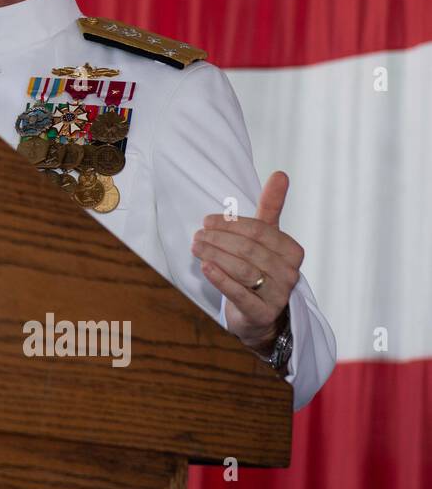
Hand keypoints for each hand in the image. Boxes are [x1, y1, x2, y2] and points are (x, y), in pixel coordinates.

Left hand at [190, 171, 302, 356]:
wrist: (258, 314)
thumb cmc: (260, 268)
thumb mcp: (266, 238)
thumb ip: (271, 207)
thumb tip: (280, 173)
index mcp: (292, 251)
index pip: (259, 231)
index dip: (231, 224)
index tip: (207, 221)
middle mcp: (290, 273)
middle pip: (248, 249)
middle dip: (218, 239)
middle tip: (197, 235)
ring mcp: (278, 295)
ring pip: (242, 269)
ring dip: (214, 255)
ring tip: (196, 247)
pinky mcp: (262, 313)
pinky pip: (240, 293)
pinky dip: (220, 278)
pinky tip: (205, 267)